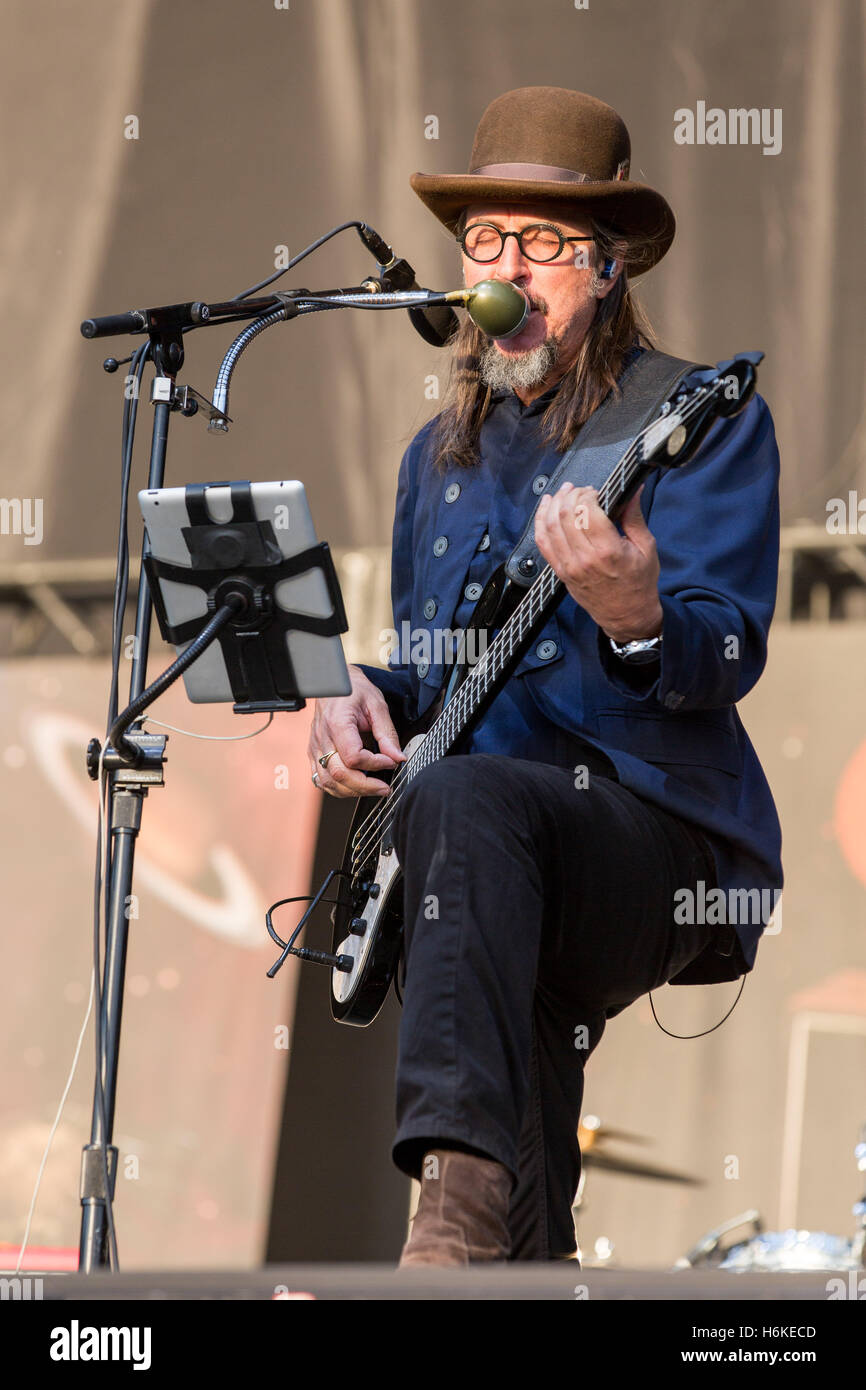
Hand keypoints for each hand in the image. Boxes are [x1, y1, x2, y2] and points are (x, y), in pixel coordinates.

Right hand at [307, 665, 404, 797]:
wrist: (334, 682)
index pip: (353, 756)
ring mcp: (315, 746)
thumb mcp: (377, 705)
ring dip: (352, 791)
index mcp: (337, 723)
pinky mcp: (313, 752)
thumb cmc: (354, 690)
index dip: (374, 764)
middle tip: (385, 787)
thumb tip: (397, 757)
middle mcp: (322, 737)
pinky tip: (353, 786)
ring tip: (372, 788)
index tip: (391, 762)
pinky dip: (337, 788)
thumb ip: (387, 733)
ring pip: (328, 781)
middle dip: (365, 786)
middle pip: (339, 774)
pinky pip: (320, 778)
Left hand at [534, 481, 662, 641]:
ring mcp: (569, 566)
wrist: (626, 615)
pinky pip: (542, 542)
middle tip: (580, 490)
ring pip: (550, 525)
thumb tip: (633, 490)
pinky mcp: (560, 571)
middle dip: (571, 495)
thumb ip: (635, 516)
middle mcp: (584, 558)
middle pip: (566, 515)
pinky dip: (540, 521)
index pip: (587, 511)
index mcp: (608, 551)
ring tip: (563, 493)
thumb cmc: (638, 583)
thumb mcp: (646, 547)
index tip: (596, 491)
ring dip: (554, 503)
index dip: (588, 494)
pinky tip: (546, 508)